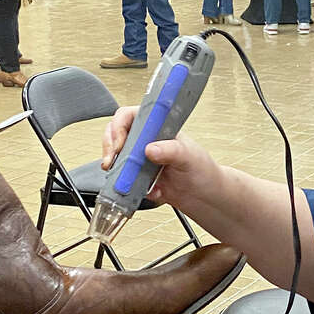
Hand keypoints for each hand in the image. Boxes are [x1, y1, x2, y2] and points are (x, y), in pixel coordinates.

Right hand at [100, 105, 221, 210]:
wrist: (204, 197)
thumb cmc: (201, 169)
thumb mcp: (189, 156)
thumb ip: (171, 150)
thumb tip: (150, 149)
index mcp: (157, 127)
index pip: (130, 116)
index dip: (119, 126)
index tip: (119, 144)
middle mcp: (146, 141)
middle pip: (116, 134)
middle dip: (109, 147)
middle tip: (110, 162)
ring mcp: (141, 159)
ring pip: (116, 157)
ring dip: (113, 167)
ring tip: (120, 178)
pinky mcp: (139, 178)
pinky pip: (124, 179)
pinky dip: (128, 185)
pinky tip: (146, 190)